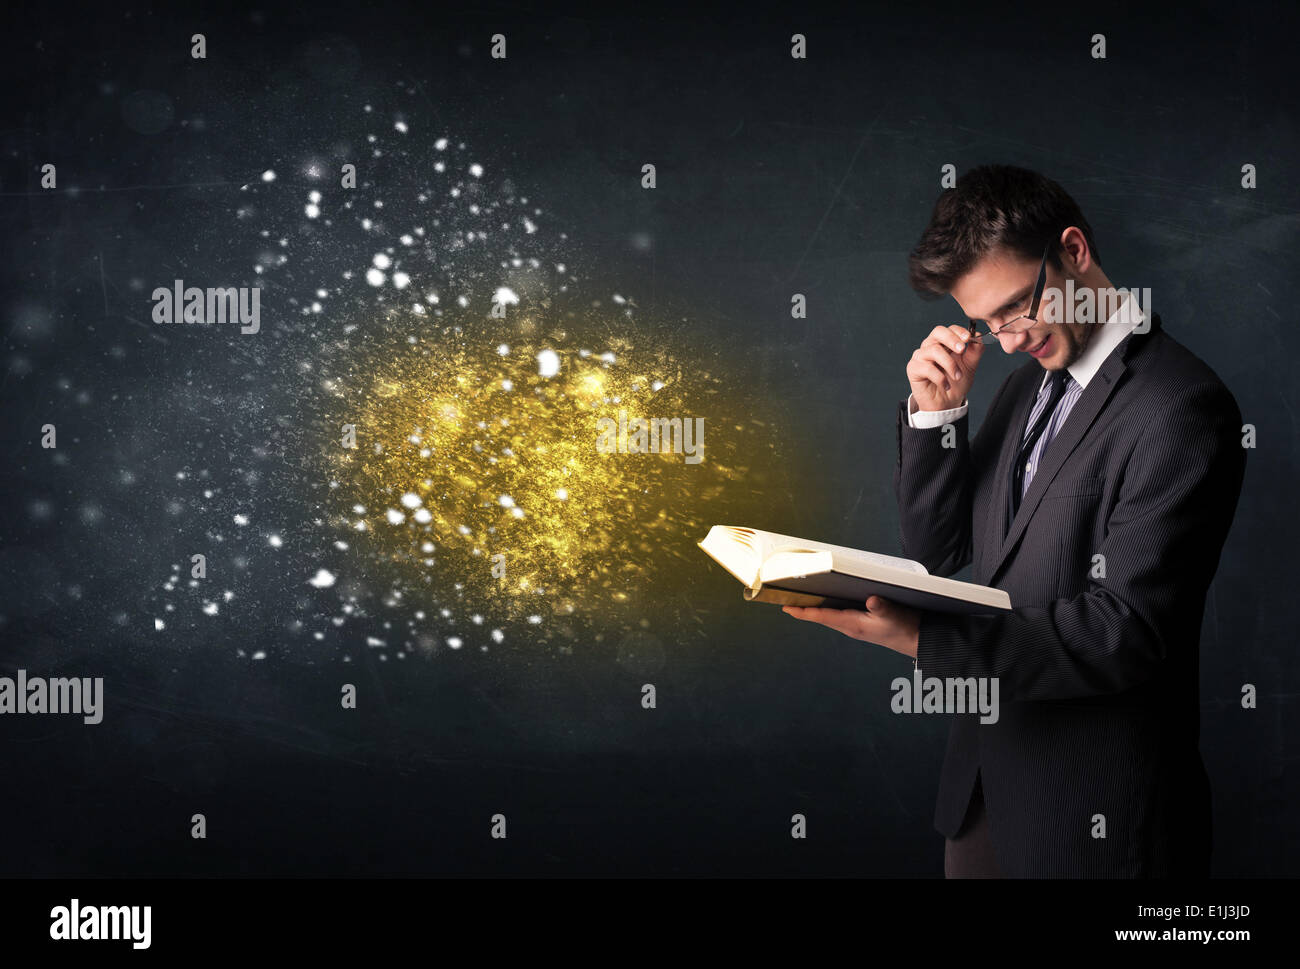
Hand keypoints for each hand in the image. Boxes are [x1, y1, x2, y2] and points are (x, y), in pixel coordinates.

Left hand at [782, 595, 920, 658]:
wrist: (918, 640)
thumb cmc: (905, 629)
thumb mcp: (895, 616)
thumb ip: (883, 608)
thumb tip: (871, 600)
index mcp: (854, 625)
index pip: (823, 617)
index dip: (804, 612)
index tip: (787, 608)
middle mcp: (850, 626)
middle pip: (821, 615)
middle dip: (803, 608)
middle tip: (785, 598)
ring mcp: (855, 625)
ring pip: (829, 614)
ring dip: (814, 607)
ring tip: (799, 596)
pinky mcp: (861, 622)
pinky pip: (838, 613)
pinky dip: (828, 606)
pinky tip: (826, 597)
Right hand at [907, 324, 984, 411]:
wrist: (946, 404)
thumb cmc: (955, 384)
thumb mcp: (970, 366)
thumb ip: (975, 351)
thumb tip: (979, 337)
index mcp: (944, 344)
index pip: (949, 329)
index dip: (958, 331)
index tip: (968, 338)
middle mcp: (930, 347)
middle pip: (938, 332)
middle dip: (952, 339)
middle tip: (962, 350)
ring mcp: (921, 357)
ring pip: (934, 350)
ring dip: (949, 364)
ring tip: (957, 377)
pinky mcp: (913, 369)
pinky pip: (927, 368)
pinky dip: (940, 377)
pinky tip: (946, 386)